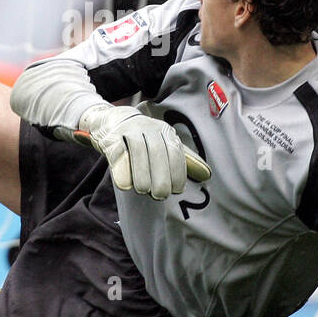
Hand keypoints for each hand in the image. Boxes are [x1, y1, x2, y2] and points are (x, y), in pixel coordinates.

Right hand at [74, 104, 210, 199]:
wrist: (111, 121)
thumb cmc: (142, 138)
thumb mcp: (164, 144)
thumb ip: (184, 159)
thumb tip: (207, 174)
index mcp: (164, 131)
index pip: (175, 151)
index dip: (178, 172)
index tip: (176, 190)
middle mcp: (148, 128)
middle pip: (157, 151)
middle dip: (161, 176)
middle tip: (160, 195)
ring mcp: (128, 131)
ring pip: (138, 152)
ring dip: (142, 175)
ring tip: (143, 191)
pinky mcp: (111, 138)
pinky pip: (118, 154)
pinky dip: (122, 172)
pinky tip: (126, 186)